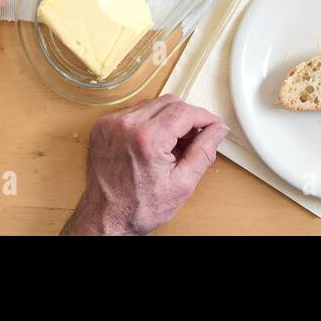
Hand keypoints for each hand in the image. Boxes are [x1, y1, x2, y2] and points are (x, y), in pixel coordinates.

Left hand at [62, 95, 228, 235]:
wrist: (105, 218)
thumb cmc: (138, 208)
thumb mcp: (182, 184)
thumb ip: (204, 152)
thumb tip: (218, 130)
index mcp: (147, 140)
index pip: (185, 111)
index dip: (204, 117)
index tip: (213, 125)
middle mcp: (126, 126)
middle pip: (170, 102)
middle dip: (187, 118)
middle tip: (191, 140)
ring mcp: (111, 124)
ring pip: (153, 104)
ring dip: (168, 119)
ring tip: (170, 146)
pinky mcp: (103, 126)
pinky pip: (135, 111)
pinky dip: (149, 122)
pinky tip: (152, 143)